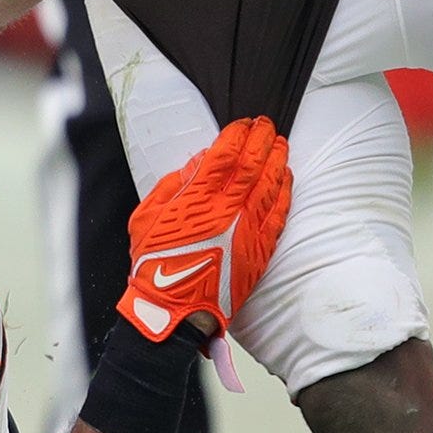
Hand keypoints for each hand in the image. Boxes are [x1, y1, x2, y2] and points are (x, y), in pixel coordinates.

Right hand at [118, 117, 291, 343]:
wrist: (173, 309)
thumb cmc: (154, 263)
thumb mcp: (147, 216)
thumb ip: (173, 185)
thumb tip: (198, 163)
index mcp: (196, 199)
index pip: (224, 155)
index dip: (237, 134)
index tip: (243, 123)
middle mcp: (226, 210)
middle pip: (252, 164)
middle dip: (261, 139)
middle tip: (267, 125)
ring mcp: (246, 229)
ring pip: (270, 185)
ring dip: (277, 160)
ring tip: (281, 144)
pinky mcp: (258, 250)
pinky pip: (277, 214)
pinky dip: (284, 193)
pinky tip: (286, 178)